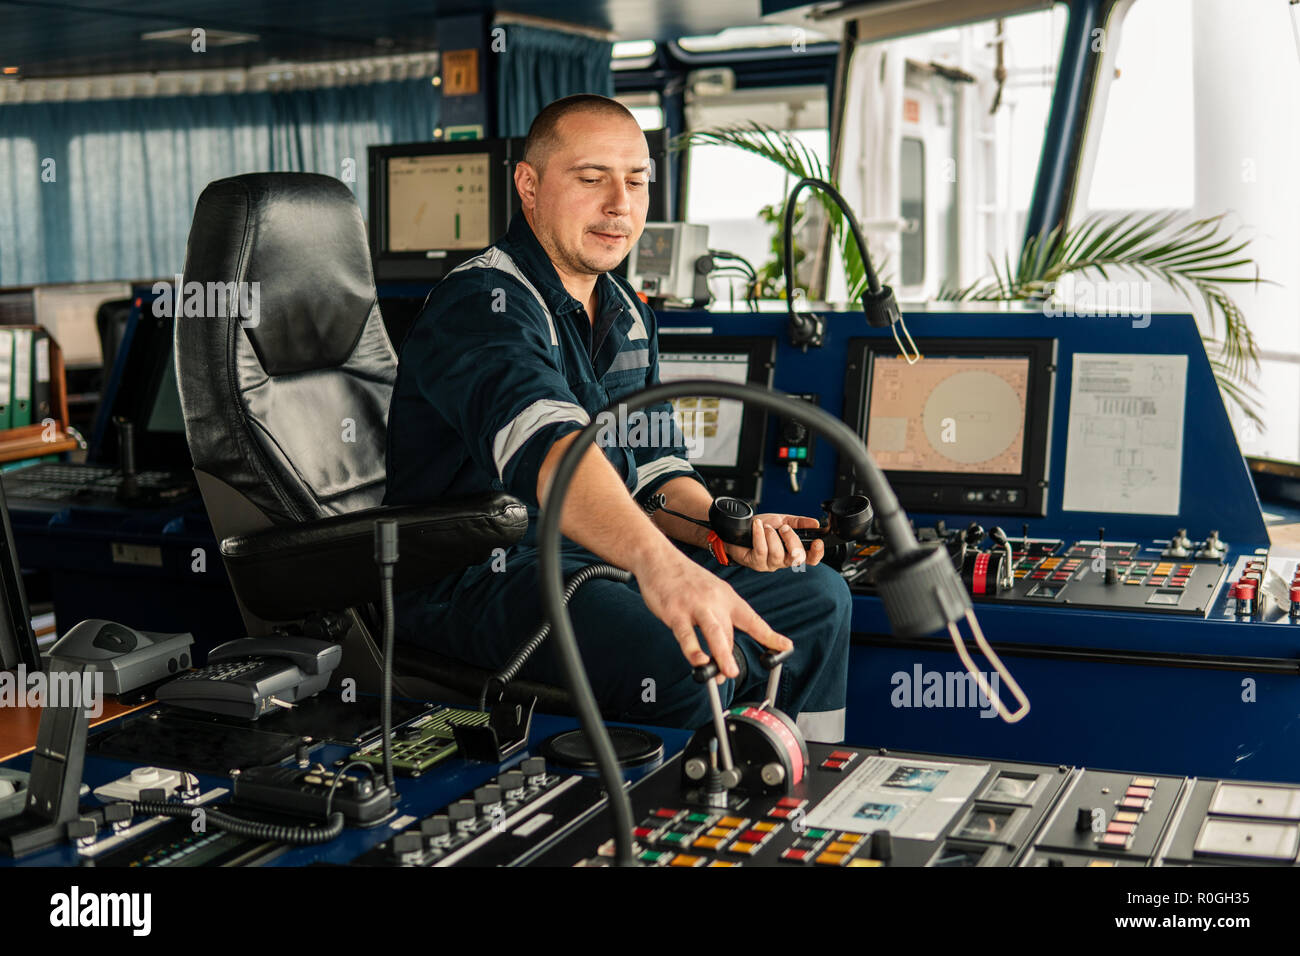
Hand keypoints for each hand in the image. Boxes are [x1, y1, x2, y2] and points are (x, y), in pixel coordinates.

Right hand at [633, 544, 792, 681]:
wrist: (660, 559)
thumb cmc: (686, 581)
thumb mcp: (710, 596)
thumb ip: (717, 625)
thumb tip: (722, 657)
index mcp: (728, 598)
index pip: (753, 620)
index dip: (770, 635)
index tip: (786, 647)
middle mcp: (715, 601)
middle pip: (729, 632)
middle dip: (730, 656)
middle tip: (733, 675)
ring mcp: (695, 606)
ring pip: (713, 632)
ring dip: (722, 655)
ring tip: (726, 674)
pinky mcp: (675, 612)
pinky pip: (685, 634)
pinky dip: (693, 649)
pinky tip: (698, 661)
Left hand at [724, 514, 825, 571]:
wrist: (739, 530)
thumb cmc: (761, 528)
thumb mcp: (782, 521)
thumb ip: (799, 522)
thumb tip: (815, 523)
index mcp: (792, 551)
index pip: (810, 558)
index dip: (817, 553)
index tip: (817, 542)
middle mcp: (783, 560)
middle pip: (796, 558)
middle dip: (791, 540)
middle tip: (783, 528)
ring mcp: (770, 564)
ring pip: (777, 554)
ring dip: (772, 536)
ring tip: (766, 526)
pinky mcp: (756, 563)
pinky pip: (761, 550)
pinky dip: (760, 535)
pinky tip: (758, 525)